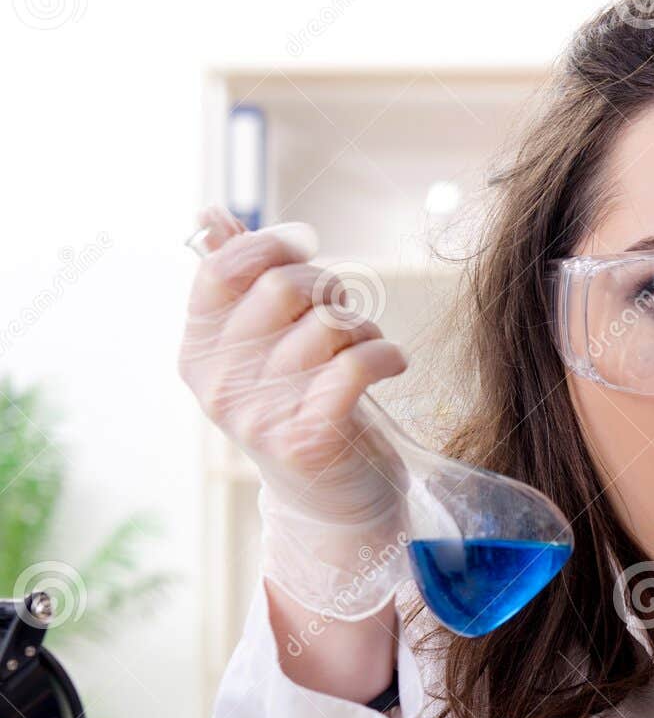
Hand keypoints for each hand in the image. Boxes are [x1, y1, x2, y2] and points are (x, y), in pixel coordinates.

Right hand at [180, 207, 410, 616]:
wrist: (333, 503)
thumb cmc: (301, 407)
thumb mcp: (262, 346)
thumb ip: (238, 281)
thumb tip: (209, 214)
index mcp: (198, 352)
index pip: (222, 269)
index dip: (271, 244)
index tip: (305, 246)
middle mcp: (219, 384)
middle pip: (283, 287)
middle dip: (327, 286)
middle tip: (343, 311)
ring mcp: (260, 414)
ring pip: (328, 324)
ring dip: (362, 326)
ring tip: (365, 347)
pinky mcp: (310, 437)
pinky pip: (358, 362)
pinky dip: (386, 353)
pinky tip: (392, 363)